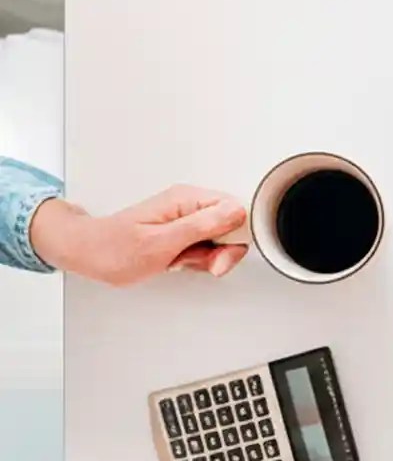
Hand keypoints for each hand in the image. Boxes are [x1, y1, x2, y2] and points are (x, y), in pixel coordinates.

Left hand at [29, 184, 249, 285]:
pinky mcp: (182, 230)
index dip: (234, 237)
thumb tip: (236, 212)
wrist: (88, 254)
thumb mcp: (162, 242)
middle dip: (220, 252)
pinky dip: (195, 259)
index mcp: (187, 199)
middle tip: (194, 261)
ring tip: (178, 260)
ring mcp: (186, 217)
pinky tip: (177, 260)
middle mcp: (189, 204)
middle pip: (231, 226)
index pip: (236, 210)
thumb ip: (202, 226)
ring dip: (205, 258)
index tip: (218, 257)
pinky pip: (205, 246)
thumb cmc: (114, 249)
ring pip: (219, 239)